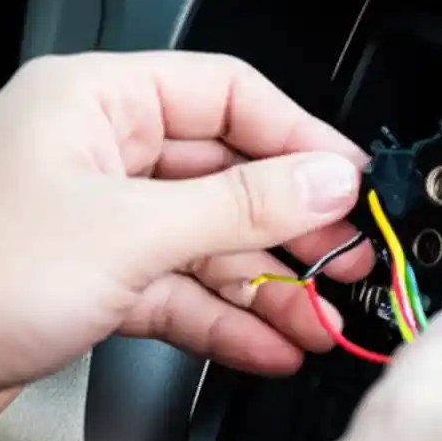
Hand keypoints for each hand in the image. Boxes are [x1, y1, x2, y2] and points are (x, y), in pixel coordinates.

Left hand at [0, 51, 374, 413]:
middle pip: (227, 175)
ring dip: (268, 286)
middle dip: (292, 225)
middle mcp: (99, 154)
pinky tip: (268, 344)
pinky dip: (227, 320)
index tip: (348, 181)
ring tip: (318, 320)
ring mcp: (97, 221)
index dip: (299, 137)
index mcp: (97, 103)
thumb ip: (240, 204)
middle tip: (347, 257)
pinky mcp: (92, 282)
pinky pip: (181, 292)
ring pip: (210, 242)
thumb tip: (325, 178)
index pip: (228, 96)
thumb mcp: (127, 232)